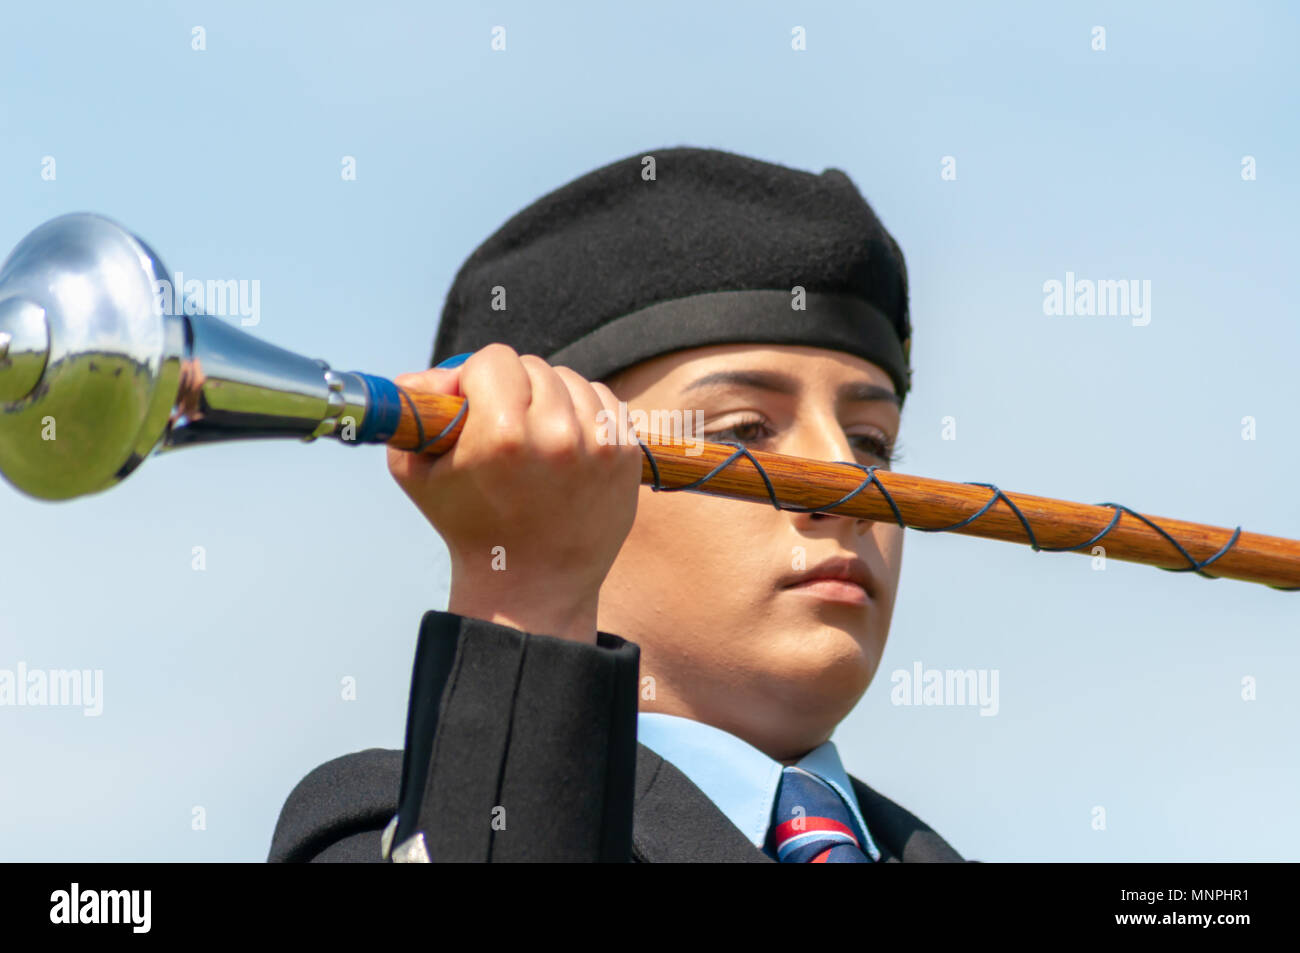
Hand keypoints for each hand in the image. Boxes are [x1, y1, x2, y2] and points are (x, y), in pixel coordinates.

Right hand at [387, 344, 642, 642]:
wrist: (531, 584)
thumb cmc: (468, 525)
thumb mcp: (417, 471)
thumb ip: (413, 408)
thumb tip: (427, 375)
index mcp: (502, 435)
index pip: (493, 359)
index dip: (475, 379)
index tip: (474, 407)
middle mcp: (557, 436)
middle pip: (533, 367)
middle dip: (513, 389)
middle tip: (503, 426)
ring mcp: (599, 446)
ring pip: (571, 380)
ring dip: (550, 398)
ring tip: (535, 439)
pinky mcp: (627, 454)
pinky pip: (604, 401)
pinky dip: (583, 413)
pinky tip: (565, 445)